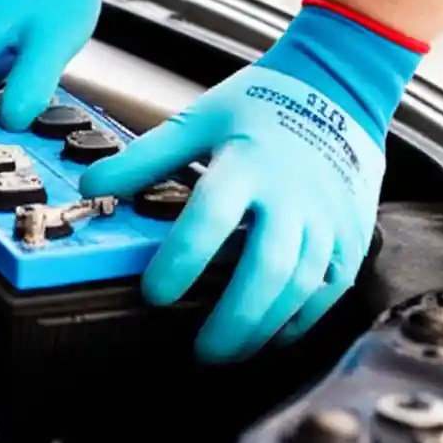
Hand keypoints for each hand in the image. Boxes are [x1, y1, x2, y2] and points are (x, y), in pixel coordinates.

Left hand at [80, 0, 425, 361]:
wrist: (338, 91)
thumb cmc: (260, 108)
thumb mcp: (199, 119)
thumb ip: (146, 158)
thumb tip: (92, 187)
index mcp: (247, 162)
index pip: (210, 217)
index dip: (181, 260)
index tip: (155, 293)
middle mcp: (291, 194)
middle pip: (266, 267)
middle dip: (233, 317)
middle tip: (200, 350)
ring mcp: (327, 217)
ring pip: (300, 286)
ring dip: (263, 326)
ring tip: (229, 351)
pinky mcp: (350, 235)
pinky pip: (330, 289)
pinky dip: (301, 320)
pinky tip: (272, 337)